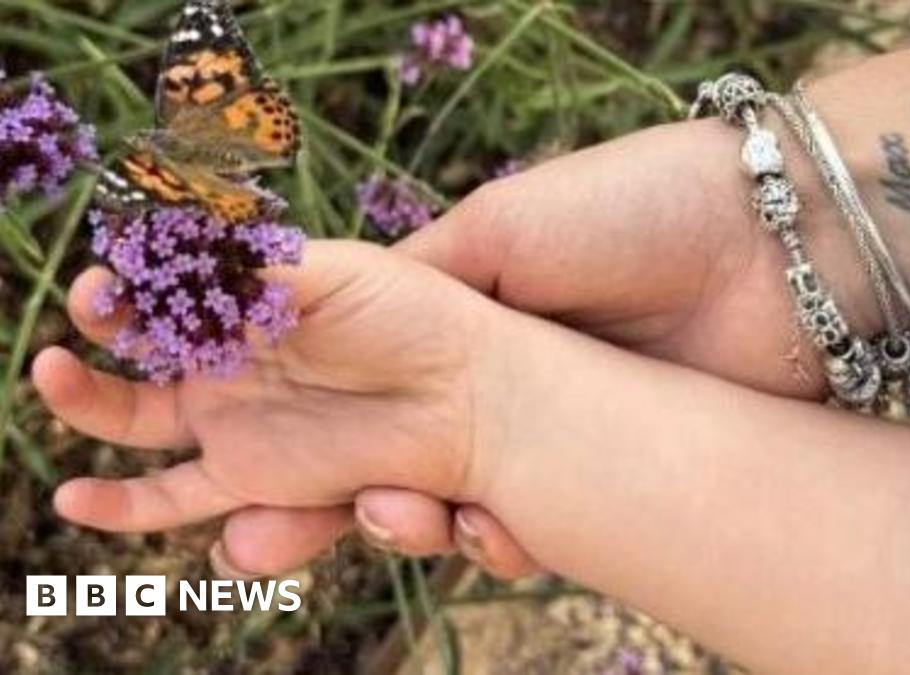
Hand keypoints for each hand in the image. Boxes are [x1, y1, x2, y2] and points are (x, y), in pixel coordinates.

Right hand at [35, 240, 537, 573]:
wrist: (471, 393)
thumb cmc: (416, 315)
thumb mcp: (332, 274)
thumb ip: (255, 266)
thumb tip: (180, 244)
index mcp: (247, 299)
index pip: (163, 284)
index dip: (132, 275)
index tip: (118, 269)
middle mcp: (231, 360)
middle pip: (137, 349)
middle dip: (101, 328)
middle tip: (89, 313)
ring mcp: (236, 419)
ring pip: (136, 420)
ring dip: (85, 401)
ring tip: (50, 375)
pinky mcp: (253, 476)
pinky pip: (174, 496)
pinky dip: (123, 503)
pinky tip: (75, 498)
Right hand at [338, 118, 882, 575]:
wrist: (773, 247)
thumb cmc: (631, 211)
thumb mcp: (503, 226)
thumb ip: (421, 276)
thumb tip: (323, 310)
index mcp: (472, 315)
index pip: (373, 386)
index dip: (321, 427)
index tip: (262, 471)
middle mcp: (509, 378)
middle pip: (407, 456)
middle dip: (355, 497)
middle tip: (302, 531)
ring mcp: (562, 430)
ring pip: (468, 501)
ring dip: (424, 524)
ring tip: (412, 523)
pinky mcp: (616, 473)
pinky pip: (544, 525)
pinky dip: (512, 538)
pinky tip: (498, 535)